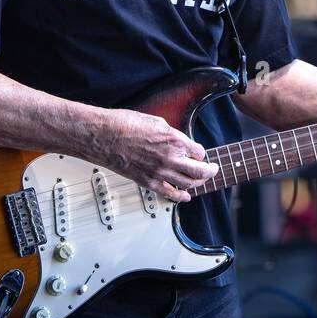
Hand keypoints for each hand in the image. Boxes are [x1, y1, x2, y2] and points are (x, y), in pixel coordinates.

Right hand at [88, 108, 218, 201]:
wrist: (103, 136)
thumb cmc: (124, 124)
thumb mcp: (156, 121)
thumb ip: (171, 134)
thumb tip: (178, 140)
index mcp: (175, 140)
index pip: (199, 152)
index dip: (201, 153)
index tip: (199, 153)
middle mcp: (170, 158)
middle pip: (200, 171)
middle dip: (210, 171)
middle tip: (213, 169)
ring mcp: (159, 172)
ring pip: (188, 184)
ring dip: (198, 183)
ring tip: (201, 181)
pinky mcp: (147, 182)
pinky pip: (170, 194)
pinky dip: (181, 196)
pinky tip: (185, 196)